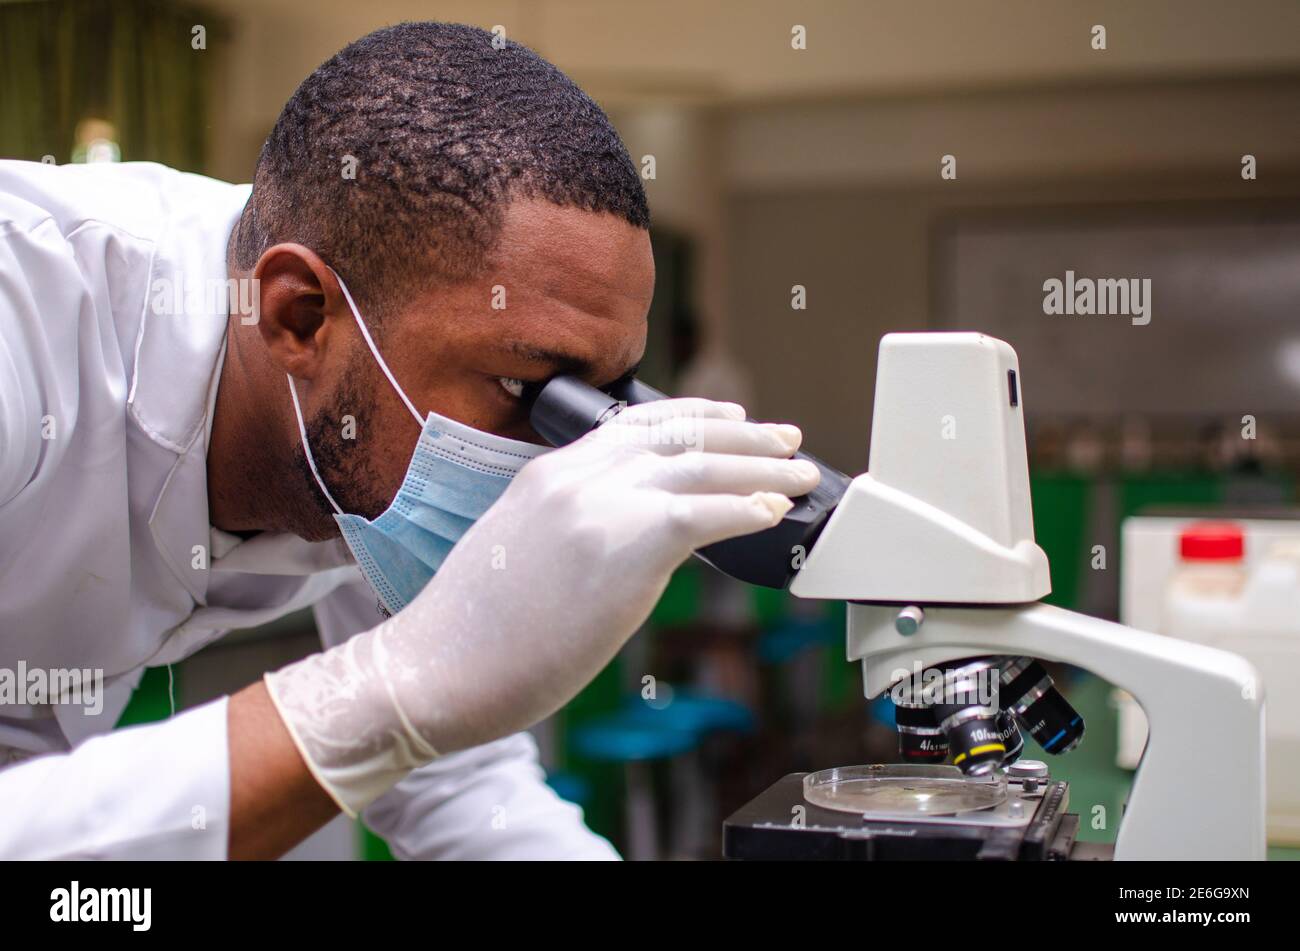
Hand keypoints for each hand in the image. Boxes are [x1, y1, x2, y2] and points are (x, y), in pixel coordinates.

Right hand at [265, 398, 819, 813]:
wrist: (433, 669)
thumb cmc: (473, 631)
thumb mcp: (521, 551)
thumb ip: (575, 528)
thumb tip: (632, 540)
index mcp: (549, 473)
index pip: (637, 425)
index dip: (695, 417)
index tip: (733, 419)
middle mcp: (575, 476)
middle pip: (679, 435)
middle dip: (744, 436)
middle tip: (787, 439)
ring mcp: (597, 506)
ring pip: (700, 465)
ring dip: (762, 468)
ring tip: (801, 473)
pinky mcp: (621, 546)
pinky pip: (703, 514)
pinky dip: (746, 509)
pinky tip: (773, 513)